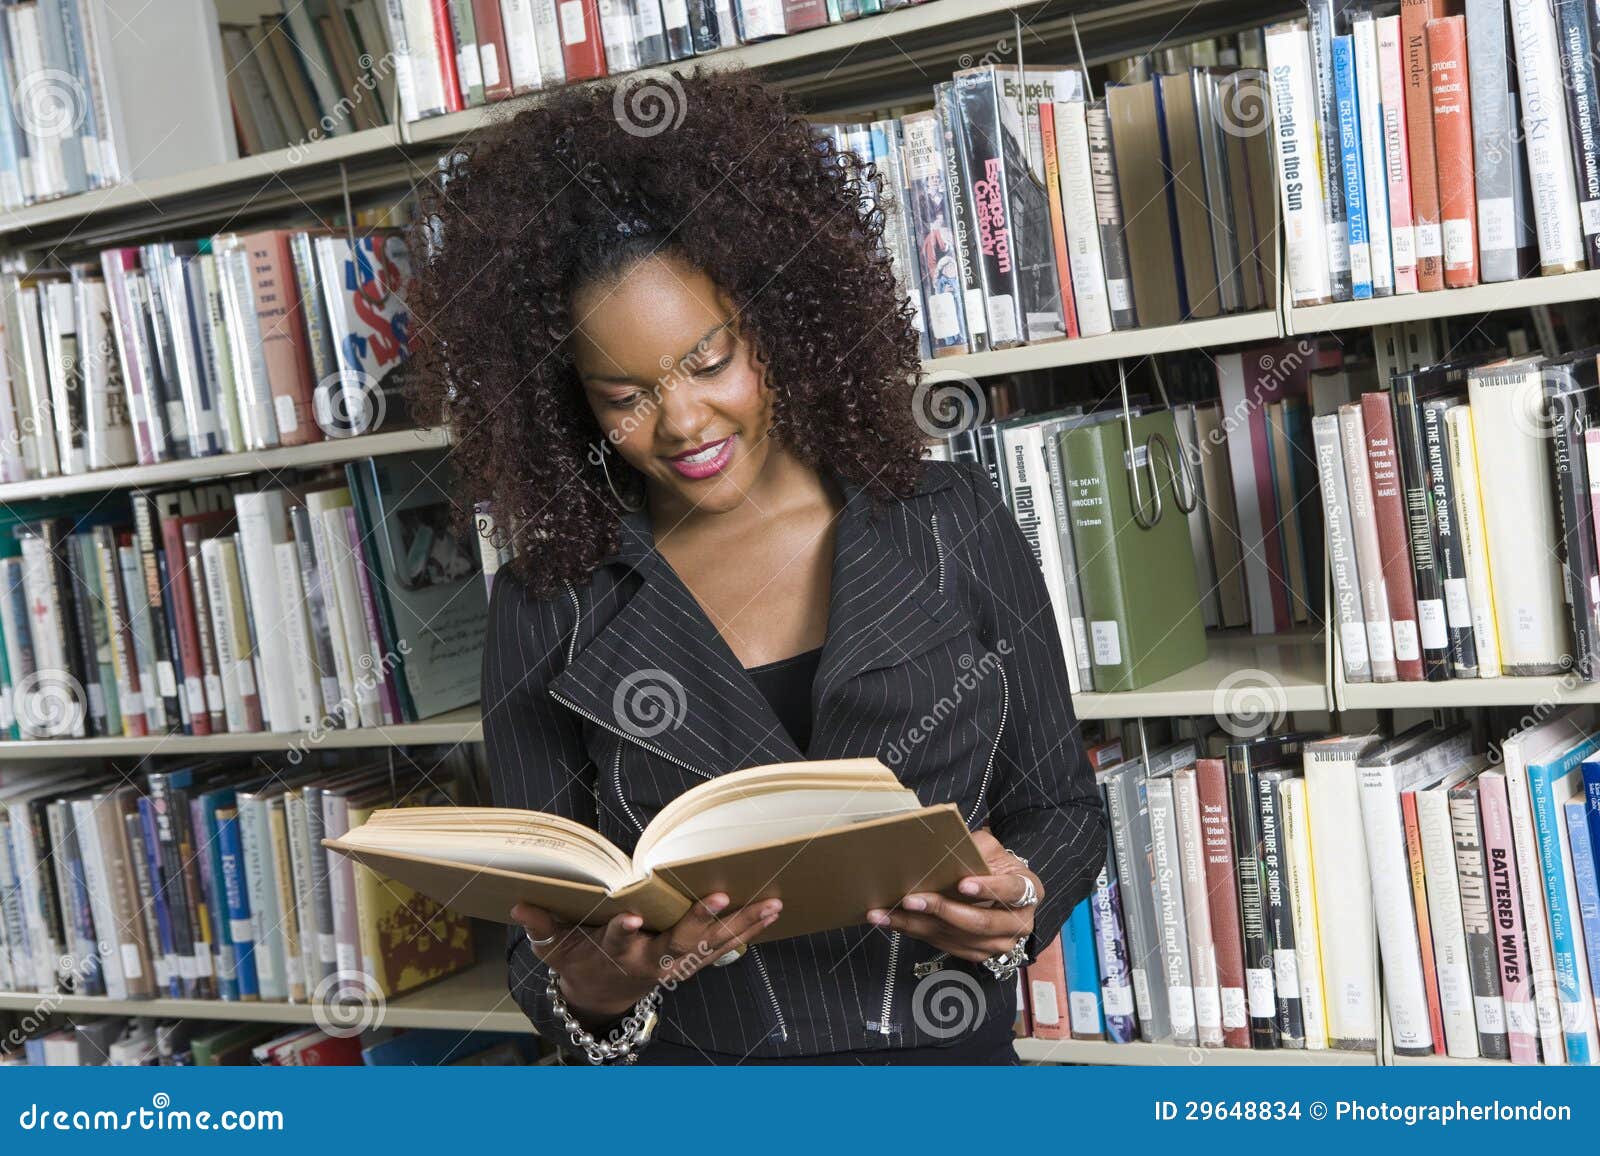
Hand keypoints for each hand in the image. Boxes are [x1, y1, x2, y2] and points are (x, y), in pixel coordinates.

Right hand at [510, 892, 781, 1023]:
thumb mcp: (556, 947)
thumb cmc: (579, 959)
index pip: (620, 941)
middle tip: (720, 899)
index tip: (630, 917)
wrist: (602, 993)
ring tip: (773, 904)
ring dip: (742, 926)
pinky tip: (774, 910)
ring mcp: (677, 963)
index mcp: (617, 953)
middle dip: (699, 922)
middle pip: (678, 944)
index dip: (624, 931)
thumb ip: (542, 928)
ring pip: (713, 945)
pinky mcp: (694, 961)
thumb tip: (520, 906)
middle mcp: (652, 960)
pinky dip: (750, 929)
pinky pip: (726, 945)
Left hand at [864, 829, 1040, 962]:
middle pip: (981, 922)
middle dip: (943, 910)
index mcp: (1028, 891)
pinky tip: (894, 922)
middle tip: (912, 899)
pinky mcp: (977, 953)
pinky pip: (945, 945)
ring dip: (919, 926)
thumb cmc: (995, 866)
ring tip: (888, 913)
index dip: (988, 888)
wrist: (1002, 893)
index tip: (963, 883)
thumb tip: (943, 840)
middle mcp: (1019, 923)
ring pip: (958, 938)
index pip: (1011, 890)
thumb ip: (975, 847)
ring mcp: (999, 943)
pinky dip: (916, 933)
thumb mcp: (992, 849)